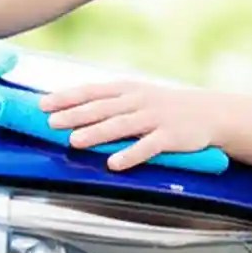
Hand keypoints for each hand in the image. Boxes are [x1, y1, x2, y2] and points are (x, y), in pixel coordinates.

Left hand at [40, 81, 226, 170]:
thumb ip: (109, 103)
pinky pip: (147, 147)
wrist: (208, 112)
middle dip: (76, 115)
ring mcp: (155, 118)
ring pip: (121, 126)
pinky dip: (130, 155)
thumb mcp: (137, 96)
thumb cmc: (164, 107)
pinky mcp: (170, 137)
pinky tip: (114, 163)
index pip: (92, 91)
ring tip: (75, 141)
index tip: (43, 104)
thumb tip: (72, 110)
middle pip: (102, 108)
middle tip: (52, 122)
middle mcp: (139, 101)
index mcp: (128, 89)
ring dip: (97, 133)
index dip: (67, 97)